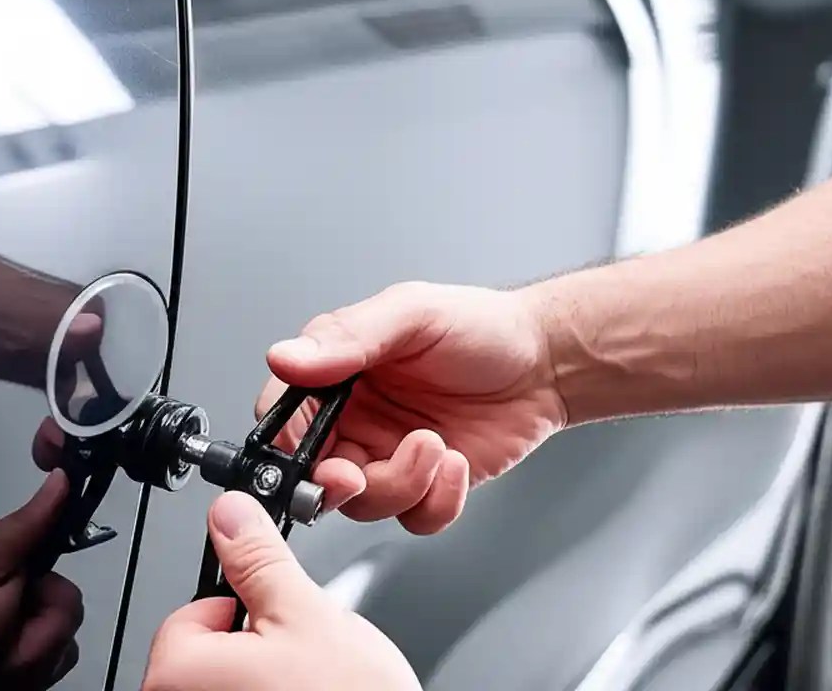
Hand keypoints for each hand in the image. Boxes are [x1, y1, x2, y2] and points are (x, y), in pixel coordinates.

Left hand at [142, 492, 420, 690]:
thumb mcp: (307, 614)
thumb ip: (259, 560)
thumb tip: (230, 514)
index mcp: (178, 674)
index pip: (190, 612)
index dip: (244, 610)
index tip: (278, 621)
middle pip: (209, 655)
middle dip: (257, 651)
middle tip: (304, 664)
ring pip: (232, 686)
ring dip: (268, 684)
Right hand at [258, 281, 565, 533]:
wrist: (548, 362)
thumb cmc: (481, 328)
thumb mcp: (412, 314)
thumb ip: (348, 338)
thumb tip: (286, 357)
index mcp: (337, 375)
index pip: (283, 419)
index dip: (287, 444)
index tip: (310, 451)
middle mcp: (355, 419)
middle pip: (314, 474)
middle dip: (336, 484)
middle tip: (358, 474)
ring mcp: (389, 455)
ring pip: (362, 504)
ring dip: (398, 485)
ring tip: (435, 446)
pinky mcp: (426, 485)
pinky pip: (412, 518)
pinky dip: (434, 502)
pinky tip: (456, 465)